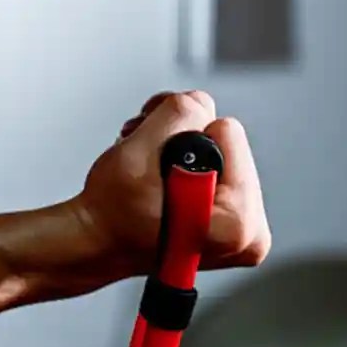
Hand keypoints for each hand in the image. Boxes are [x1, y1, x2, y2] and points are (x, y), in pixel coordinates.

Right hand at [69, 90, 270, 278]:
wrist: (97, 243)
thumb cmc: (110, 216)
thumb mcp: (137, 153)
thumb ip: (177, 115)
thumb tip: (200, 103)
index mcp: (237, 223)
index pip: (226, 132)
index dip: (182, 136)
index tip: (157, 159)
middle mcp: (249, 233)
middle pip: (228, 143)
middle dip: (185, 142)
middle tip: (152, 163)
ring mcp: (244, 232)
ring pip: (222, 152)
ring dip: (183, 153)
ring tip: (154, 174)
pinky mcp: (236, 226)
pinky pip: (222, 171)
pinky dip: (190, 169)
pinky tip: (166, 182)